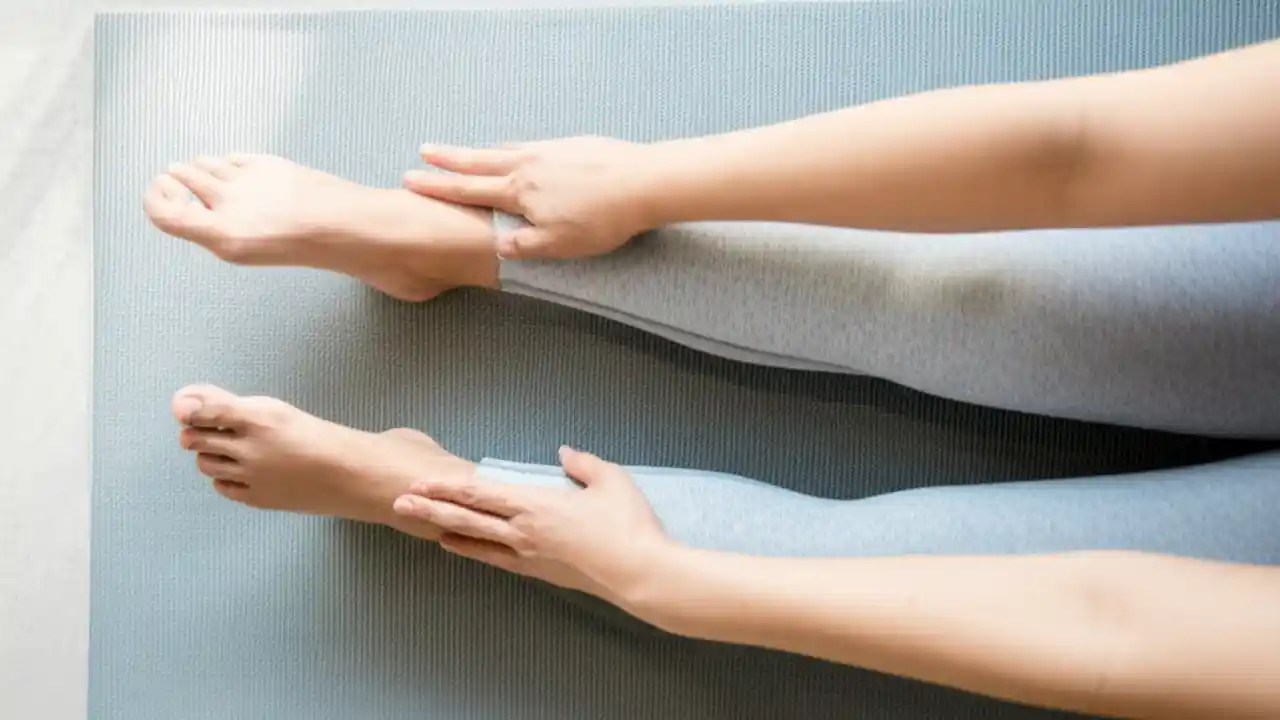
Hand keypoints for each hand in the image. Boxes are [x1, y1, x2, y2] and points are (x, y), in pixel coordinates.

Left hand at [391, 447, 670, 603]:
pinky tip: (458, 547)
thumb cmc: (629, 525)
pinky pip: (496, 559)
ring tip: (417, 523)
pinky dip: (472, 551)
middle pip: (467, 518)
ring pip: (476, 541)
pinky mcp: (539, 572)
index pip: (481, 494)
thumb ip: (583, 463)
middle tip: (399, 501)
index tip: (422, 481)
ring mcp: (528, 555)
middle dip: (431, 507)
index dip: (449, 486)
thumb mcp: (611, 480)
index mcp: (536, 505)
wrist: (640, 574)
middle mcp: (523, 532)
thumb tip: (563, 452)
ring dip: (444, 529)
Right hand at [403, 136, 661, 259]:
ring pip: (506, 150)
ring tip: (466, 151)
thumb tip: (497, 246)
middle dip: (449, 158)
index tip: (411, 180)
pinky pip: (533, 145)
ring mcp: (550, 150)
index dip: (438, 187)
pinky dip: (515, 148)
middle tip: (425, 150)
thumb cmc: (603, 219)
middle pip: (479, 161)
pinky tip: (520, 151)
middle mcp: (528, 165)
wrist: (643, 181)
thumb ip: (524, 246)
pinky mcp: (572, 144)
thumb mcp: (559, 245)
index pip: (468, 190)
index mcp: (519, 192)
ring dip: (481, 151)